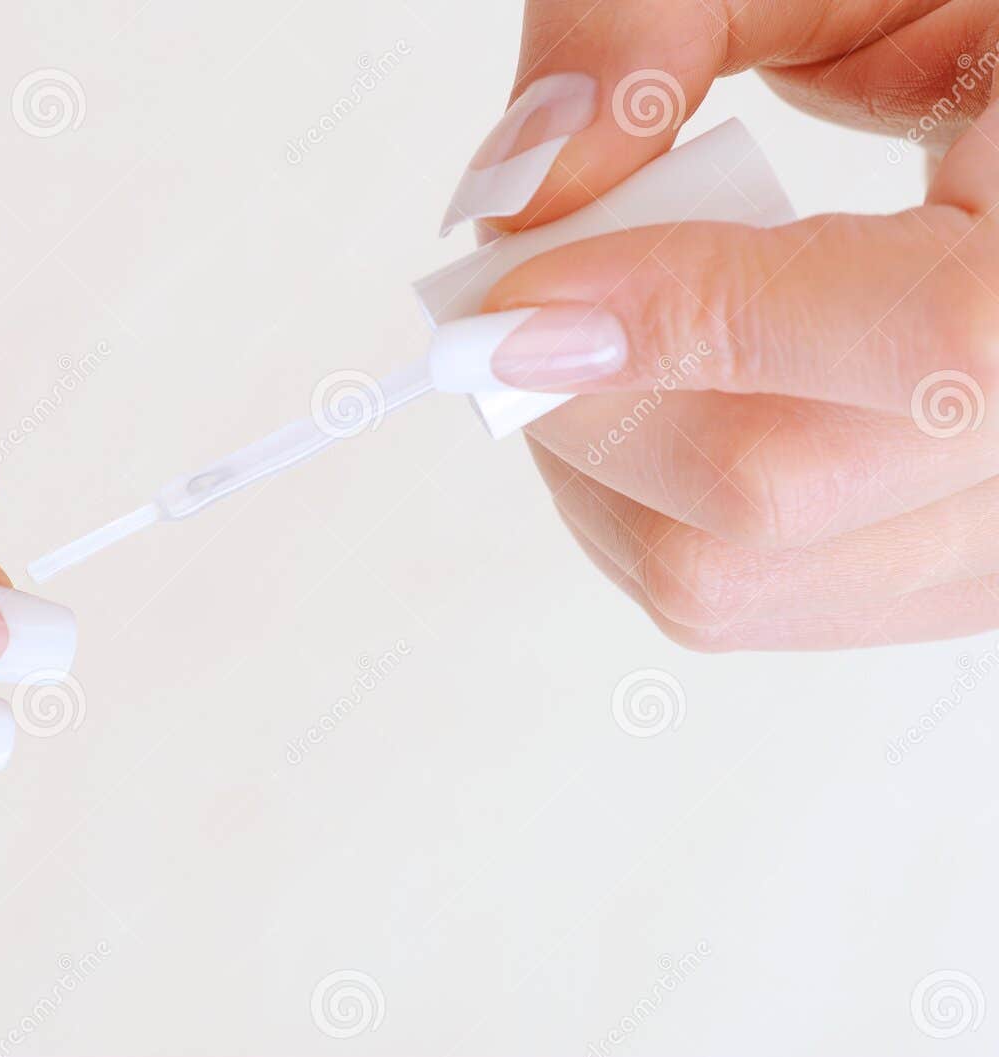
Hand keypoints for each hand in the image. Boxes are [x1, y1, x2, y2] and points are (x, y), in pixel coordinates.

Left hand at [445, 0, 998, 649]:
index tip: (507, 289)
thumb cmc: (971, 25)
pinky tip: (659, 393)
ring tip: (609, 326)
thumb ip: (668, 18)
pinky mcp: (932, 580)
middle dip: (587, 394)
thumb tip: (524, 175)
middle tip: (525, 287)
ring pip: (727, 579)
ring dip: (595, 455)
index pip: (936, 346)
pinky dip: (637, 498)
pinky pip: (730, 595)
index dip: (685, 320)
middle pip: (774, 501)